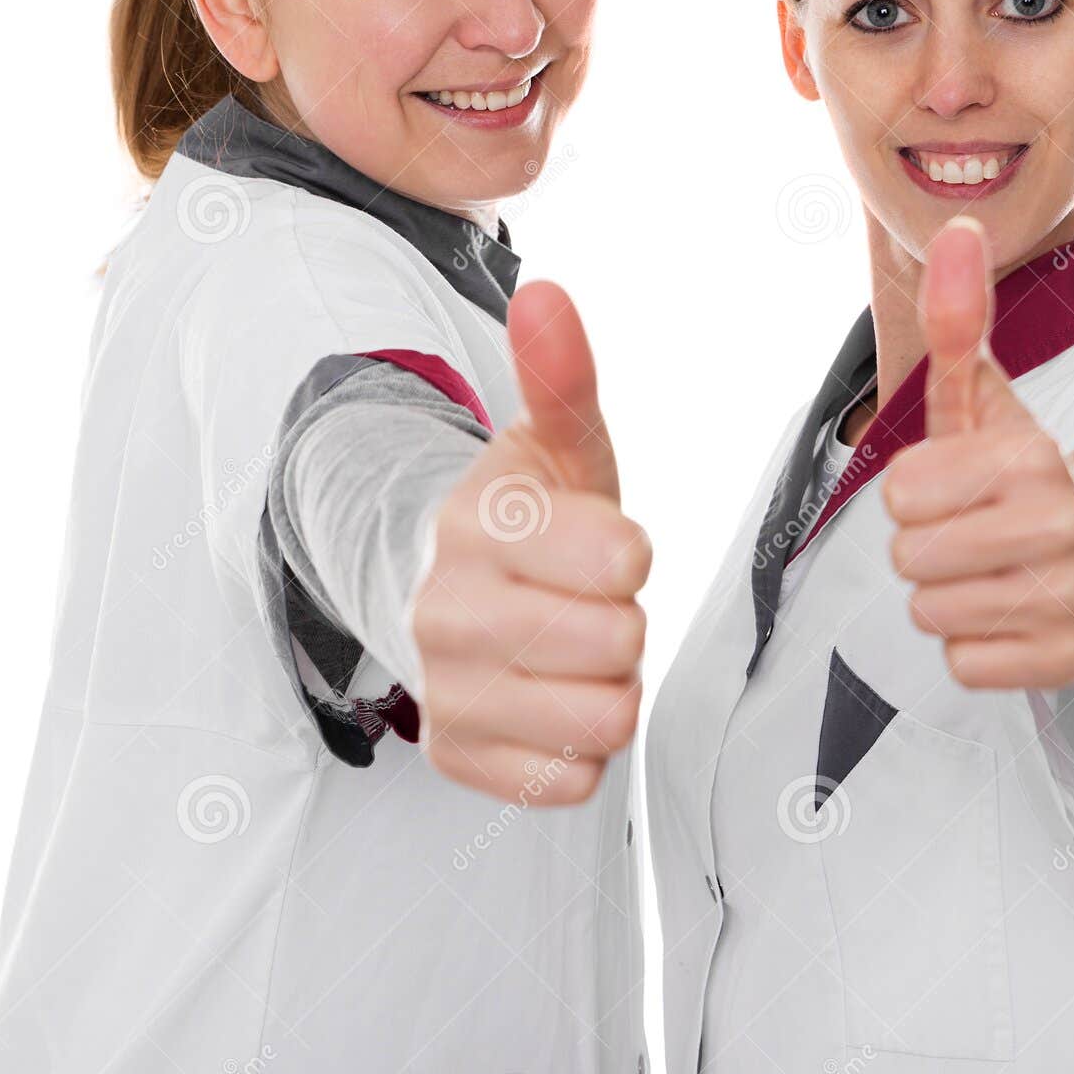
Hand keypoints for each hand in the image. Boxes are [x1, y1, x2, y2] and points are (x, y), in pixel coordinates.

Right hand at [410, 281, 649, 802]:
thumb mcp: (558, 444)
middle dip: (623, 622)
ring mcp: (443, 691)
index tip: (601, 543)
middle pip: (619, 644)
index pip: (622, 560)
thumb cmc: (528, 515)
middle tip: (583, 601)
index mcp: (478, 523)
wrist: (447, 588)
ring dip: (609, 686)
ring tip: (569, 648)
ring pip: (605, 718)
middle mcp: (446, 610)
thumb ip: (563, 376)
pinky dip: (579, 745)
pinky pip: (573, 780)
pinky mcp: (454, 758)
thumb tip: (547, 293)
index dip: (629, 552)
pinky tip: (549, 698)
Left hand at [882, 217, 1073, 688]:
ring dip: (947, 596)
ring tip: (991, 570)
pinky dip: (975, 647)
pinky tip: (1011, 614)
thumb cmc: (1023, 469)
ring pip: (931, 614)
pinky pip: (965, 666)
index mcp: (1030, 457)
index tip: (956, 484)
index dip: (915, 491)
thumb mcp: (986, 397)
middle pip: (909, 559)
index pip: (899, 492)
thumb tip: (955, 225)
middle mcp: (1060, 526)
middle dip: (925, 547)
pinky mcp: (1072, 659)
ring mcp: (1073, 597)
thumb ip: (957, 320)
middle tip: (972, 532)